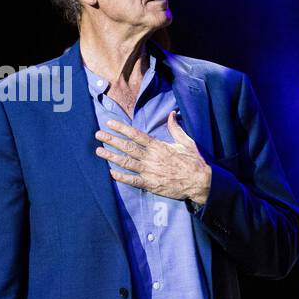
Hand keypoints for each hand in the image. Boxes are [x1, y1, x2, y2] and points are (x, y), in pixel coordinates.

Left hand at [94, 112, 211, 203]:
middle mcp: (150, 157)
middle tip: (98, 135)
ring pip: (125, 162)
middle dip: (111, 140)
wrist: (200, 182)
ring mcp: (149, 171)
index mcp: (158, 146)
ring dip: (111, 156)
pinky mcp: (150, 184)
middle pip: (126, 147)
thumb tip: (172, 114)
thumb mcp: (186, 142)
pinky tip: (111, 173)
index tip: (109, 123)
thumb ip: (175, 128)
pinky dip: (120, 177)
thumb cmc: (194, 162)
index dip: (121, 128)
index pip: (135, 135)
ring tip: (99, 151)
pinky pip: (132, 180)